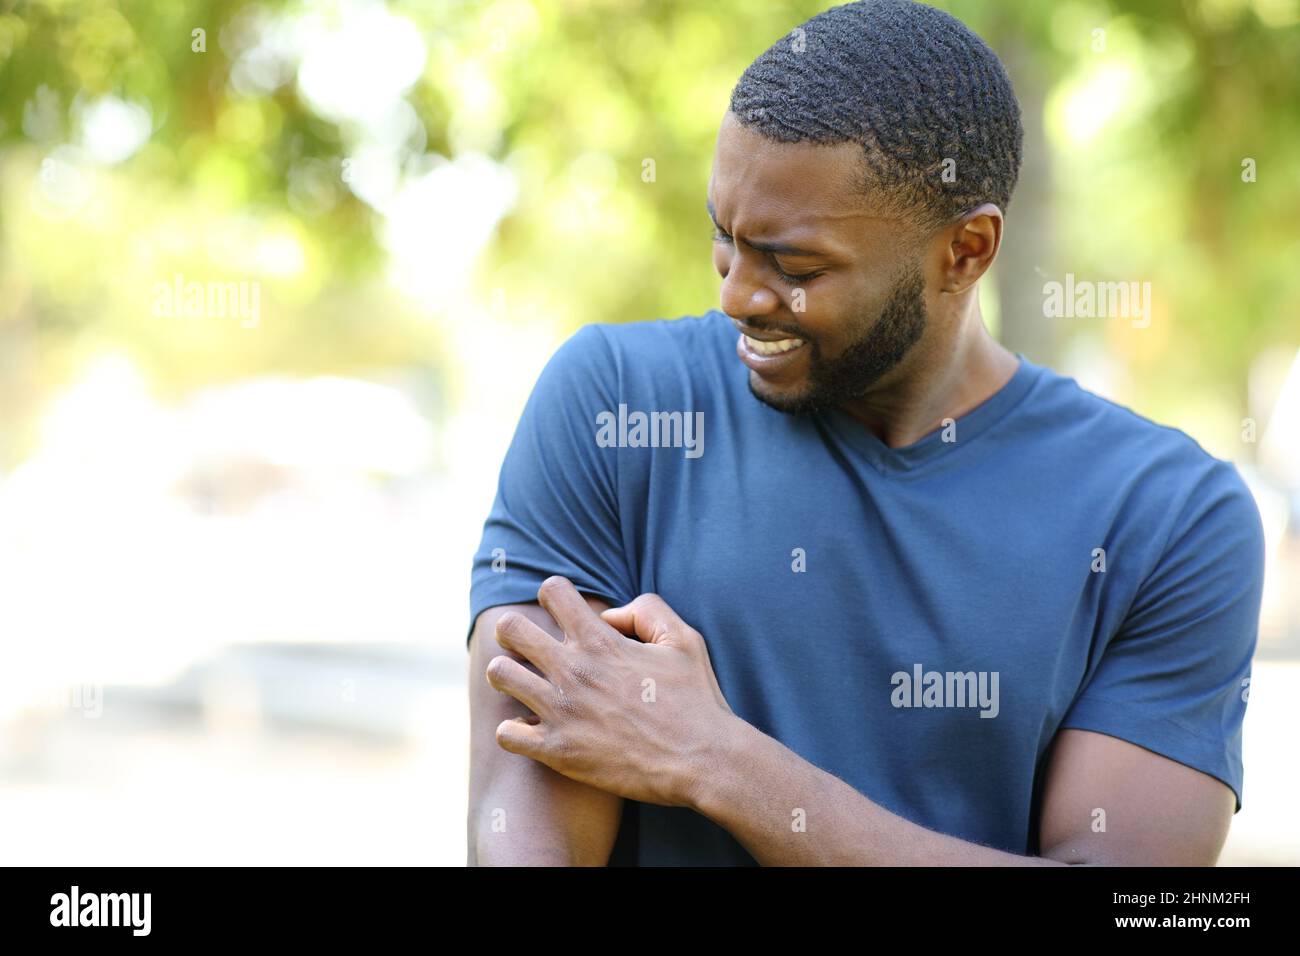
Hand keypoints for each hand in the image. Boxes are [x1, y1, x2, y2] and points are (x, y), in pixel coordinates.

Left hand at [485, 576, 736, 807]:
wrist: (703, 762)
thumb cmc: (696, 700)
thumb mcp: (684, 639)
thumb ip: (646, 610)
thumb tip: (609, 615)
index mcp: (601, 641)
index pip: (552, 590)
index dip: (554, 594)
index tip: (562, 611)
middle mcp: (574, 671)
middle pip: (511, 628)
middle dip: (514, 630)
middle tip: (528, 645)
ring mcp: (562, 712)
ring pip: (500, 675)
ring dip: (508, 675)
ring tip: (525, 684)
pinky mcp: (558, 751)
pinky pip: (506, 733)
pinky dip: (514, 729)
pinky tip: (532, 728)